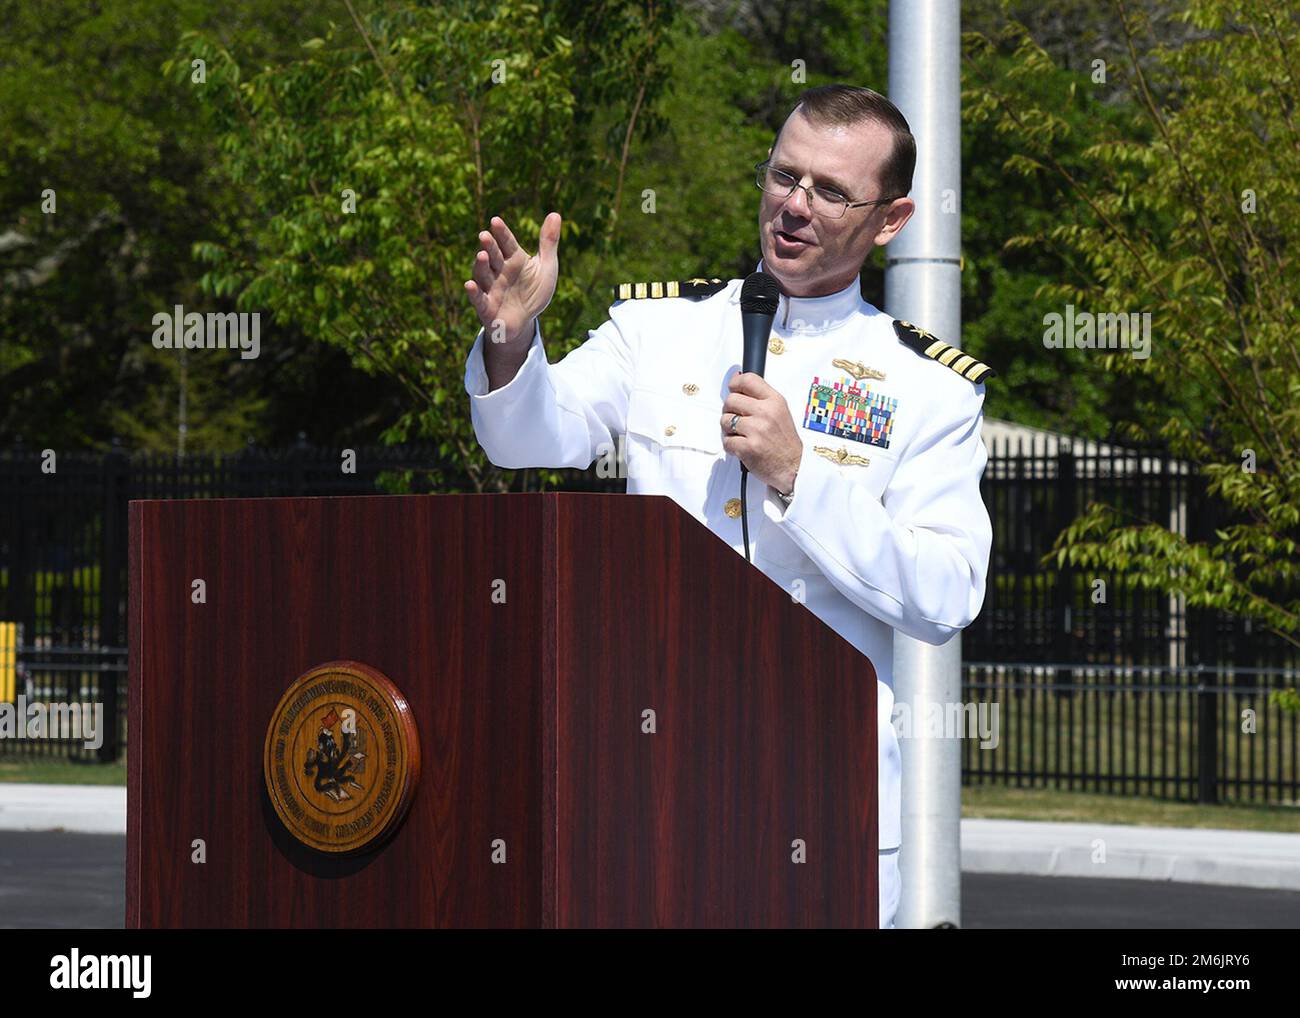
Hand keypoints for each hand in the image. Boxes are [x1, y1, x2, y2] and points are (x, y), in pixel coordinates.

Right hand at [463, 212, 561, 347]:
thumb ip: (548, 243)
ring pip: (483, 275)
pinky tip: (469, 284)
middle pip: (493, 256)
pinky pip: (478, 299)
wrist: (525, 321)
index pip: (507, 243)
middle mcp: (499, 271)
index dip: (501, 233)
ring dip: (481, 266)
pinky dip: (474, 293)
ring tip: (481, 255)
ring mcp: (491, 288)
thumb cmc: (533, 292)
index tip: (495, 221)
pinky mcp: (486, 307)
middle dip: (489, 247)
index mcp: (514, 259)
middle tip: (485, 235)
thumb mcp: (545, 267)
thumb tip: (555, 214)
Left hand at [721, 372, 802, 493]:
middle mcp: (766, 413)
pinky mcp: (747, 447)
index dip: (735, 384)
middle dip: (730, 410)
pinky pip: (726, 441)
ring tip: (742, 435)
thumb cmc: (785, 442)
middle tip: (738, 419)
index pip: (748, 380)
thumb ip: (760, 398)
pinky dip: (731, 446)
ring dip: (728, 429)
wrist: (794, 468)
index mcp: (775, 401)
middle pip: (731, 400)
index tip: (733, 389)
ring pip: (725, 420)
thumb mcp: (780, 412)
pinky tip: (742, 447)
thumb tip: (738, 379)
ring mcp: (756, 430)